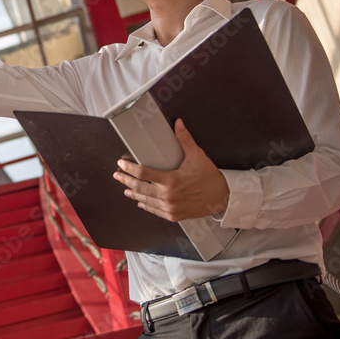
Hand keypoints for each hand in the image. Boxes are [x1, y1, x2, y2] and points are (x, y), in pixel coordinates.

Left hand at [112, 119, 228, 221]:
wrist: (221, 197)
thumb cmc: (209, 177)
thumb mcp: (197, 156)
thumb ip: (185, 139)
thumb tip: (178, 123)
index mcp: (171, 180)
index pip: (143, 174)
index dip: (129, 168)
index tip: (121, 164)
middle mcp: (168, 196)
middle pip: (139, 188)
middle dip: (125, 180)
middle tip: (118, 175)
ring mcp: (170, 207)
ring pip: (145, 200)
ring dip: (133, 193)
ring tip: (126, 188)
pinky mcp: (173, 215)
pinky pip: (154, 211)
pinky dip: (145, 205)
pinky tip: (141, 202)